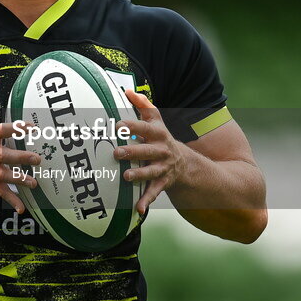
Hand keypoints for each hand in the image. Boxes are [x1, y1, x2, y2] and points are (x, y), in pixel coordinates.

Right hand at [0, 70, 38, 212]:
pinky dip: (10, 200)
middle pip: (4, 156)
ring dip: (19, 180)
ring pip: (3, 175)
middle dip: (20, 159)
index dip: (16, 128)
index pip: (2, 130)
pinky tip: (22, 208)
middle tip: (37, 159)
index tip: (31, 127)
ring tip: (34, 183)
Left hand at [114, 89, 189, 214]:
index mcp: (158, 133)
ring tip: (127, 176)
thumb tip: (127, 90)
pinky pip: (154, 192)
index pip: (144, 127)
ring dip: (139, 174)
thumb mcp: (156, 120)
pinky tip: (138, 209)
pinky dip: (146, 201)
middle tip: (117, 152)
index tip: (117, 124)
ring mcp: (162, 167)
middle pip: (147, 150)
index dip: (132, 125)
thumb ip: (143, 104)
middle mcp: (161, 150)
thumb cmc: (160, 137)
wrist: (183, 162)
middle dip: (133, 151)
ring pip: (151, 172)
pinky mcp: (162, 182)